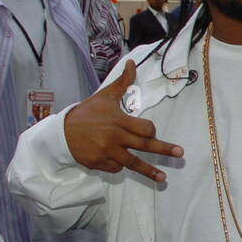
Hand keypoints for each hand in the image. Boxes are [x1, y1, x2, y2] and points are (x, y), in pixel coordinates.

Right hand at [64, 59, 182, 181]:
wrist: (61, 132)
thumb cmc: (86, 113)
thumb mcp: (104, 96)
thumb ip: (122, 82)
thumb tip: (132, 62)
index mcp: (118, 120)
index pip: (145, 128)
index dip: (151, 130)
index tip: (151, 132)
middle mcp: (114, 137)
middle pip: (144, 145)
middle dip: (164, 149)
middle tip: (180, 153)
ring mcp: (106, 151)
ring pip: (132, 162)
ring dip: (149, 171)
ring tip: (163, 178)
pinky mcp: (98, 163)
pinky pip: (116, 168)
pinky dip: (120, 166)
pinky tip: (121, 163)